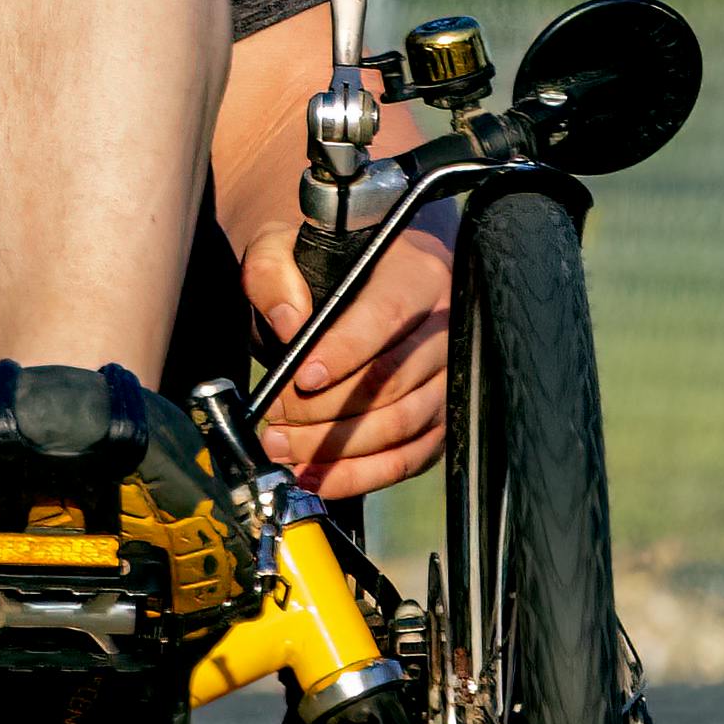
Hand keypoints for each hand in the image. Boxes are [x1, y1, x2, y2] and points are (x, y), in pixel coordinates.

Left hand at [244, 203, 454, 499]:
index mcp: (416, 273)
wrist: (349, 286)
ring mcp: (450, 376)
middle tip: (275, 423)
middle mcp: (447, 325)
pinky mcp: (442, 419)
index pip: (387, 316)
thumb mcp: (283, 248)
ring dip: (336, 449)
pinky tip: (313, 475)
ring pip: (402, 425)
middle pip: (394, 380)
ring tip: (282, 447)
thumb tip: (289, 322)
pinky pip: (408, 459)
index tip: (300, 378)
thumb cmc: (316, 269)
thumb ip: (273, 273)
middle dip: (326, 412)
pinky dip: (358, 475)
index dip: (345, 351)